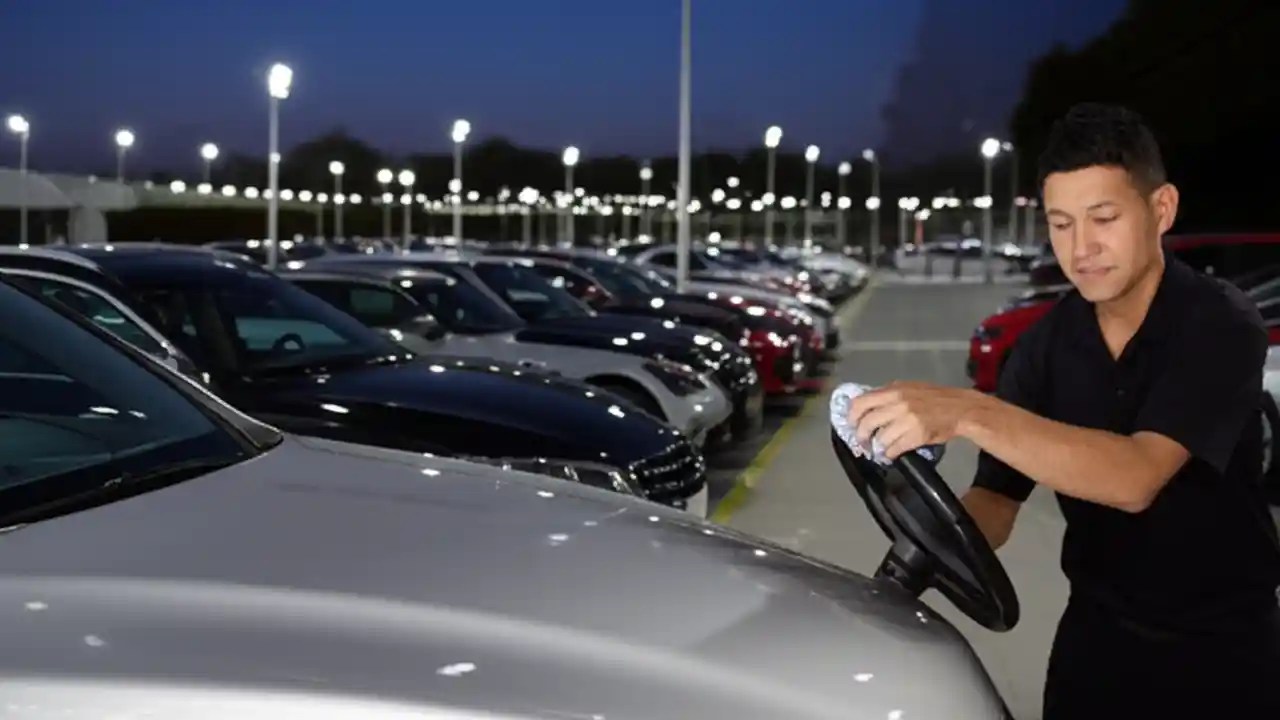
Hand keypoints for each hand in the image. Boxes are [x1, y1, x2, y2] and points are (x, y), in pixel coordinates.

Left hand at [848, 381, 978, 459]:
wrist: (960, 409)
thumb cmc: (934, 398)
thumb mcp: (909, 388)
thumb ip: (889, 395)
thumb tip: (868, 406)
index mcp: (893, 391)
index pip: (861, 402)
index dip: (852, 416)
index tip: (851, 424)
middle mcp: (898, 404)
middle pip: (867, 422)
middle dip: (860, 435)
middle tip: (862, 441)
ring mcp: (907, 420)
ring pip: (880, 438)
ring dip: (876, 447)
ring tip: (878, 449)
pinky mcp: (916, 436)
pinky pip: (894, 449)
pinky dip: (888, 454)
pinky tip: (890, 454)